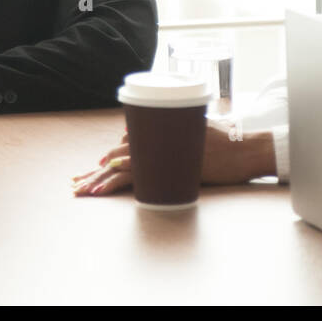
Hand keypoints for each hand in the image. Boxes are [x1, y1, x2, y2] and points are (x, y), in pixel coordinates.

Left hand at [72, 122, 275, 196]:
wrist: (245, 150)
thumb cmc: (228, 141)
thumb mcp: (201, 131)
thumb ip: (181, 135)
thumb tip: (174, 142)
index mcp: (163, 136)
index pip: (128, 145)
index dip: (109, 158)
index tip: (95, 168)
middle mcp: (159, 142)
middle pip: (119, 156)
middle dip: (96, 171)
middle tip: (76, 182)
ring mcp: (164, 155)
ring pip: (123, 166)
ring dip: (100, 178)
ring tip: (82, 188)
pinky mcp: (170, 169)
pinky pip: (138, 177)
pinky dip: (118, 181)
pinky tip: (104, 185)